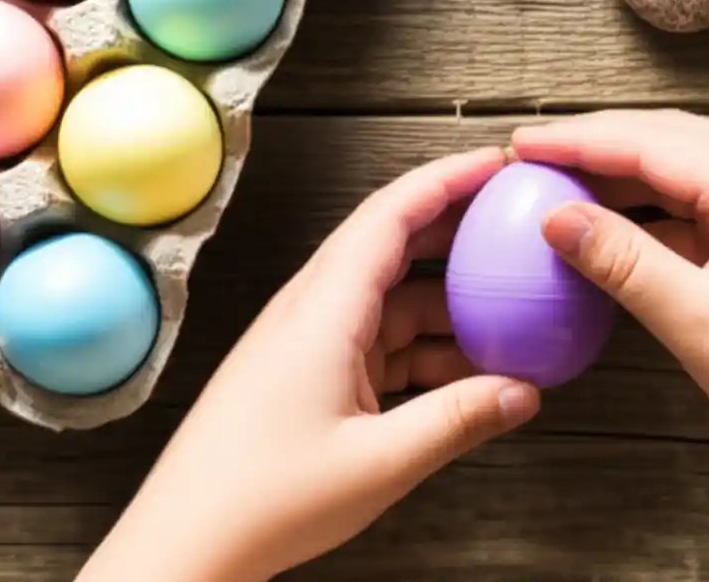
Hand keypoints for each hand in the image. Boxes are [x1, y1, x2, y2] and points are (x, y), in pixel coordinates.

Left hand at [78, 148, 539, 581]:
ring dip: (446, 303)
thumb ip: (459, 420)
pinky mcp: (307, 374)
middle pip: (392, 245)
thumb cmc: (260, 502)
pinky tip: (463, 373)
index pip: (390, 215)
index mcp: (322, 312)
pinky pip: (378, 341)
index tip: (495, 164)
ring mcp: (308, 343)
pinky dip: (424, 347)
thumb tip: (522, 391)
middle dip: (456, 229)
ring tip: (506, 315)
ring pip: (390, 299)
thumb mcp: (379, 463)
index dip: (447, 180)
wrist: (186, 544)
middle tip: (512, 224)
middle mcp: (311, 313)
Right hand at [513, 110, 708, 473]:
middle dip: (599, 141)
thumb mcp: (697, 322)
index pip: (654, 144)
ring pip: (687, 168)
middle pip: (672, 139)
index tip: (522, 143)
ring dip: (624, 171)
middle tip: (534, 153)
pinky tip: (614, 224)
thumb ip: (625, 263)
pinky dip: (653, 207)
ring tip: (562, 180)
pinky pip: (702, 205)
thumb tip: (556, 219)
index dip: (582, 140)